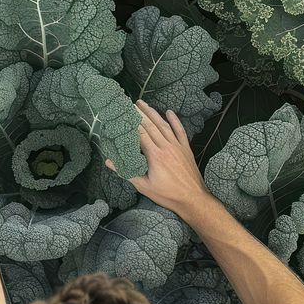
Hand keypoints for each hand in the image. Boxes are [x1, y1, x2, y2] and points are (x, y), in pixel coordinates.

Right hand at [106, 99, 210, 217]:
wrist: (193, 199)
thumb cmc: (168, 195)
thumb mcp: (143, 186)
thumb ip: (126, 172)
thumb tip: (109, 162)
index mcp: (155, 156)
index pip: (140, 134)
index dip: (131, 122)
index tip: (123, 113)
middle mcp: (166, 147)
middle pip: (151, 125)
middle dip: (140, 113)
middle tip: (130, 103)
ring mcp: (177, 147)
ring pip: (164, 125)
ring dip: (153, 113)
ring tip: (144, 103)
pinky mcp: (186, 149)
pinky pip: (180, 131)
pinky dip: (175, 121)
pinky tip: (169, 112)